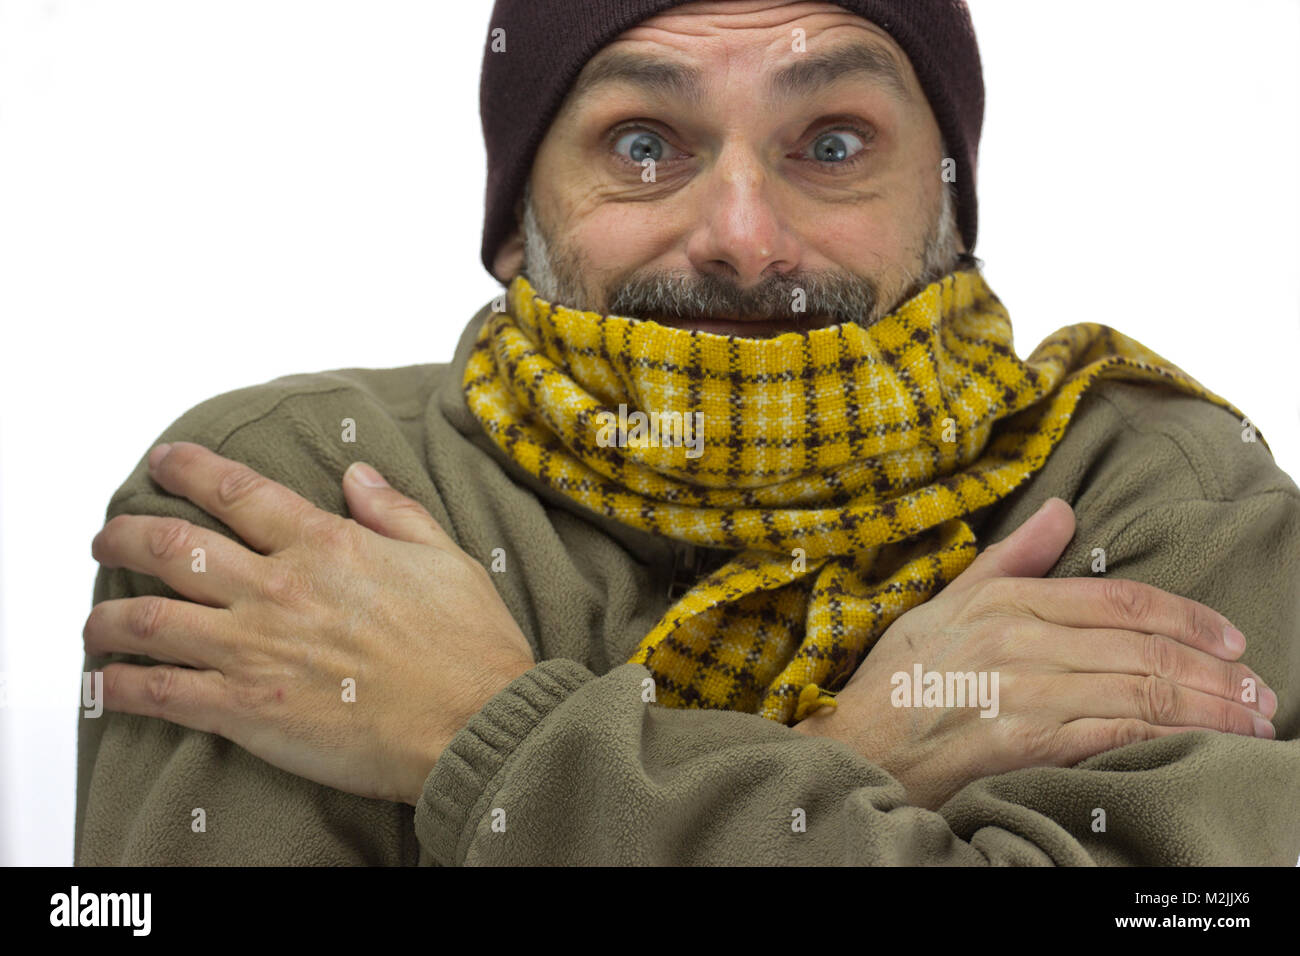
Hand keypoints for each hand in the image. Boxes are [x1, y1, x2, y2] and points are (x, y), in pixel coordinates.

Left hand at [85, 441, 535, 805]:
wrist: (474, 724)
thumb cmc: (470, 647)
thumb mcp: (447, 558)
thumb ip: (396, 512)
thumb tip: (357, 475)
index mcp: (326, 546)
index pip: (238, 492)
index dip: (191, 470)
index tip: (166, 461)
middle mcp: (278, 589)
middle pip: (173, 547)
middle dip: (127, 534)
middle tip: (110, 537)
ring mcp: (255, 649)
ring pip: (151, 618)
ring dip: (110, 614)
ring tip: (96, 620)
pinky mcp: (246, 709)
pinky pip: (161, 693)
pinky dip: (122, 685)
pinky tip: (105, 682)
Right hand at [793, 497, 1278, 809]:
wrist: (853, 746)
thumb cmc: (896, 681)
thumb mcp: (944, 604)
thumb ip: (1009, 559)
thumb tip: (1062, 510)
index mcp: (1005, 602)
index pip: (1118, 600)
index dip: (1185, 617)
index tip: (1231, 638)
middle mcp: (1019, 641)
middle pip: (1143, 648)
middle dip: (1215, 670)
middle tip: (1259, 688)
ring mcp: (1023, 691)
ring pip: (1141, 691)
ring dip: (1209, 707)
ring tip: (1251, 720)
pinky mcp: (1023, 743)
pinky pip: (1113, 735)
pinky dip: (1166, 738)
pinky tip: (1199, 744)